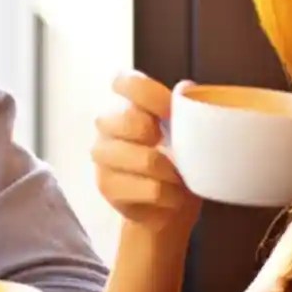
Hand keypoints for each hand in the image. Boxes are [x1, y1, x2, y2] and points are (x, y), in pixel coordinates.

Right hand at [92, 72, 201, 231]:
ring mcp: (103, 155)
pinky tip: (172, 197)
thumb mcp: (188, 133)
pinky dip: (172, 196)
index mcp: (128, 103)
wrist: (164, 209)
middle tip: (177, 152)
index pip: (126, 82)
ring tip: (179, 179)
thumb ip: (186, 108)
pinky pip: (151, 189)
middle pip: (133, 122)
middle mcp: (107, 124)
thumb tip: (186, 88)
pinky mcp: (106, 186)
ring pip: (146, 160)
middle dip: (163, 139)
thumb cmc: (177, 162)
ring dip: (172, 173)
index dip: (152, 94)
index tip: (170, 110)